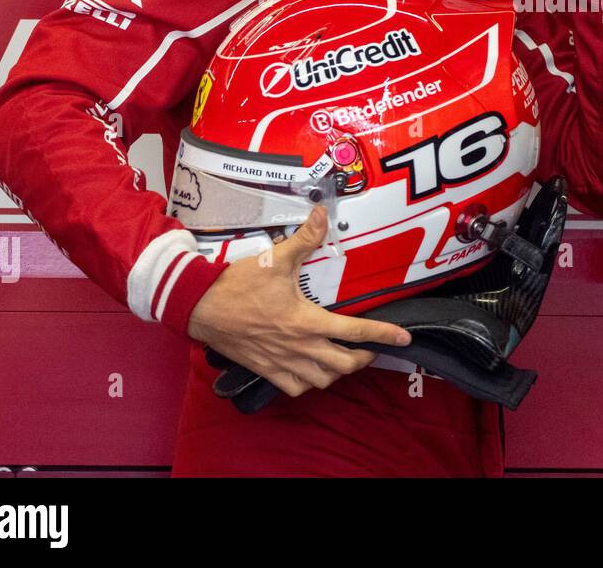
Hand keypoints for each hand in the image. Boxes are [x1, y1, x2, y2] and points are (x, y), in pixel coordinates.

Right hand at [186, 205, 410, 398]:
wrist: (199, 308)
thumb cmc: (237, 285)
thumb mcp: (275, 259)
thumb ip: (304, 239)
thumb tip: (322, 213)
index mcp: (307, 322)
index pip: (355, 332)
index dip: (383, 336)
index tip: (403, 340)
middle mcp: (299, 348)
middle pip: (344, 366)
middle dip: (363, 358)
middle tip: (369, 347)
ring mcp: (281, 363)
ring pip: (322, 381)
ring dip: (337, 372)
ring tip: (343, 357)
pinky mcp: (265, 370)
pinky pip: (295, 388)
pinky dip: (309, 383)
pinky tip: (312, 370)